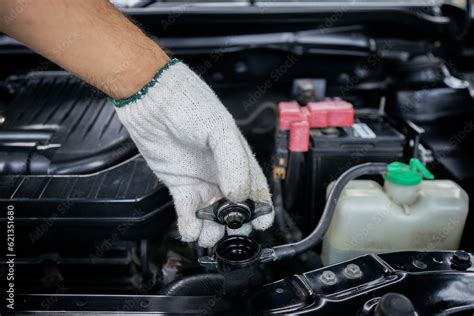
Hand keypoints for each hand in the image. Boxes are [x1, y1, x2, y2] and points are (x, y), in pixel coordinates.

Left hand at [114, 59, 273, 246]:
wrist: (151, 98)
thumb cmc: (188, 104)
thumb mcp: (220, 129)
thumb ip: (234, 162)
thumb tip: (238, 195)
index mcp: (237, 156)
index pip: (256, 187)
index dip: (261, 208)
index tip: (260, 224)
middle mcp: (221, 170)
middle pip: (233, 206)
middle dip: (233, 224)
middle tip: (229, 232)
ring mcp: (199, 178)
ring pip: (210, 213)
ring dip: (210, 229)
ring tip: (207, 236)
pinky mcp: (178, 183)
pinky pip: (187, 210)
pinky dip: (189, 224)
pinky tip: (190, 230)